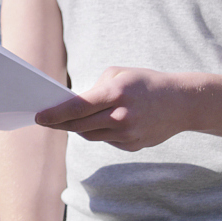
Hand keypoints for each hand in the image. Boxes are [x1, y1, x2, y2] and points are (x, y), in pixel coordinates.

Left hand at [35, 66, 199, 150]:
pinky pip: (107, 140)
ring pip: (91, 135)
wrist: (182, 103)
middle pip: (80, 126)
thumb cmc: (145, 83)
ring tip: (64, 121)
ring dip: (77, 128)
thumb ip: (95, 89)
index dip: (55, 114)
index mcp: (116, 94)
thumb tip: (73, 106)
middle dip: (59, 124)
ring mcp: (129, 134)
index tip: (38, 117)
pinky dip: (99, 132)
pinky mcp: (133, 145)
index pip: (77, 108)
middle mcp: (121, 116)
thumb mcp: (119, 75)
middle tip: (44, 120)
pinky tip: (94, 124)